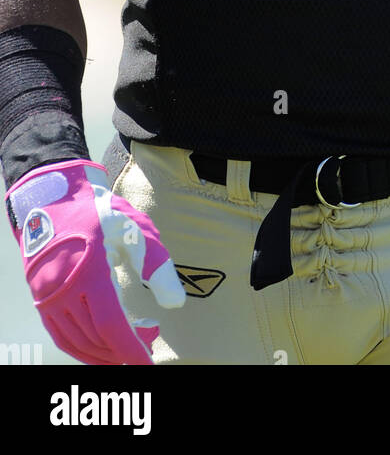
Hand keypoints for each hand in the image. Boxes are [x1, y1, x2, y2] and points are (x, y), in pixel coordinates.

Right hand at [6, 158, 184, 364]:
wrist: (54, 199)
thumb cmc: (98, 212)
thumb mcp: (135, 230)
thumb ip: (158, 265)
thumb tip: (176, 303)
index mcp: (89, 271)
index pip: (110, 324)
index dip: (131, 348)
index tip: (148, 362)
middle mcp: (63, 289)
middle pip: (96, 337)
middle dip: (124, 349)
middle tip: (149, 340)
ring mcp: (48, 297)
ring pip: (77, 342)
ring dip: (104, 353)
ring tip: (129, 346)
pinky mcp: (41, 300)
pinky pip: (61, 336)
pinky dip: (82, 349)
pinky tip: (101, 347)